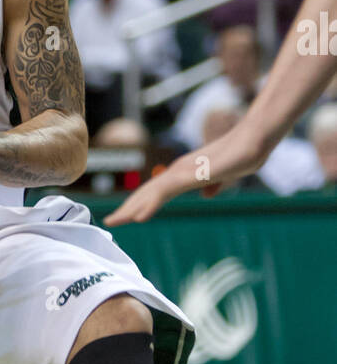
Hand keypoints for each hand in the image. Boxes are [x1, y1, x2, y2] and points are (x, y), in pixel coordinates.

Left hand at [105, 125, 267, 225]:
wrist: (254, 141)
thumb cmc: (242, 156)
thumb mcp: (223, 177)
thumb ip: (212, 184)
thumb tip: (206, 195)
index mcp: (184, 172)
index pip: (155, 190)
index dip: (139, 203)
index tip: (125, 216)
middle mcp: (178, 170)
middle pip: (147, 191)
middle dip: (128, 207)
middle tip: (110, 221)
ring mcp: (184, 171)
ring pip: (151, 192)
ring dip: (132, 208)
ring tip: (115, 221)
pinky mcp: (191, 174)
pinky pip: (165, 192)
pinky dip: (150, 205)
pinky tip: (138, 218)